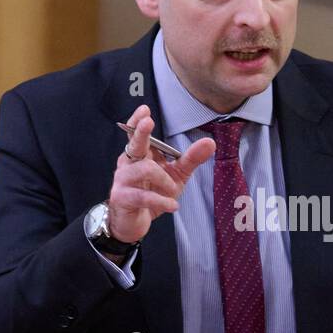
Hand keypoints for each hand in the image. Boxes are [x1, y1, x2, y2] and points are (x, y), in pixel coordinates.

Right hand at [106, 104, 215, 243]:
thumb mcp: (176, 175)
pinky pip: (143, 196)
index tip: (145, 110)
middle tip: (148, 123)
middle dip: (141, 133)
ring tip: (173, 190)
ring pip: (144, 170)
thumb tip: (210, 142)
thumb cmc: (153, 193)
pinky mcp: (121, 198)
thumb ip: (191, 159)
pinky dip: (161, 201)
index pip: (136, 133)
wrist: (135, 222)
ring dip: (164, 180)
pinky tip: (172, 206)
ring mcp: (123, 180)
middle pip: (135, 144)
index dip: (138, 121)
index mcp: (141, 154)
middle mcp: (129, 163)